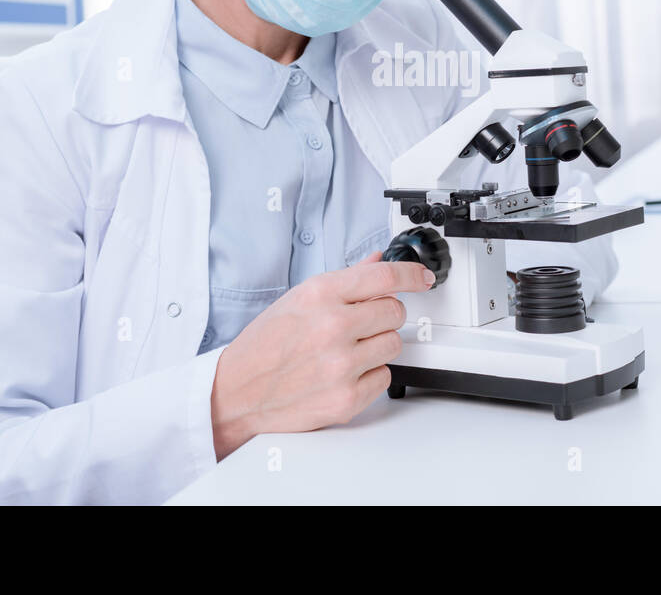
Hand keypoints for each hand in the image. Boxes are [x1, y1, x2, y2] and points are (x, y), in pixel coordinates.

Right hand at [209, 252, 433, 458]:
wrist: (236, 392)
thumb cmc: (264, 345)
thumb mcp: (298, 299)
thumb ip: (344, 280)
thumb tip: (377, 261)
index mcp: (320, 295)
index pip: (384, 277)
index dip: (411, 274)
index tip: (423, 277)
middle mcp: (333, 327)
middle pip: (395, 312)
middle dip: (384, 315)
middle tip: (361, 324)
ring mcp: (341, 365)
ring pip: (394, 344)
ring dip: (377, 345)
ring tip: (346, 350)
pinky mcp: (346, 399)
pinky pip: (385, 377)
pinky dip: (370, 375)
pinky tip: (344, 372)